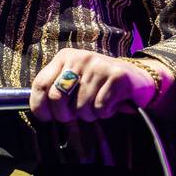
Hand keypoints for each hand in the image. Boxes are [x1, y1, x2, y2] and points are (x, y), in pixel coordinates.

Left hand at [30, 48, 160, 122]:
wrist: (137, 79)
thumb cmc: (99, 85)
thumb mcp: (75, 82)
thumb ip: (56, 90)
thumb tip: (38, 110)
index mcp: (65, 57)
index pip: (41, 84)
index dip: (40, 107)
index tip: (47, 118)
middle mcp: (80, 57)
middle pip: (57, 97)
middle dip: (65, 115)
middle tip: (76, 115)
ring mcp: (99, 65)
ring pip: (81, 107)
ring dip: (90, 115)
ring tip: (98, 105)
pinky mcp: (117, 76)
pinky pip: (100, 108)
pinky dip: (105, 113)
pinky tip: (112, 104)